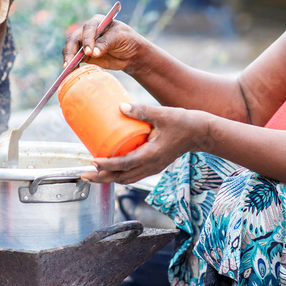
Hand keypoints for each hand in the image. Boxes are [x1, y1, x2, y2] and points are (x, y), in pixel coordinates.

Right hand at [63, 18, 147, 72]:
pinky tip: (70, 72)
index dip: (87, 39)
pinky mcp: (84, 55)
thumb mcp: (120, 38)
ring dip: (68, 58)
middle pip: (74, 38)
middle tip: (71, 62)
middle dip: (71, 50)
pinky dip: (71, 65)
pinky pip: (73, 59)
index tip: (89, 52)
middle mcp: (88, 31)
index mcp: (97, 21)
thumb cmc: (127, 40)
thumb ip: (106, 43)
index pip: (88, 28)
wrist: (131, 53)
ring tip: (68, 69)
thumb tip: (93, 53)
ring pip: (70, 48)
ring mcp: (84, 43)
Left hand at [80, 102, 211, 185]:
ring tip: (93, 174)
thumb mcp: (161, 114)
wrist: (200, 133)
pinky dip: (120, 175)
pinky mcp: (154, 165)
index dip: (107, 164)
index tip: (93, 161)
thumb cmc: (183, 122)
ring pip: (127, 179)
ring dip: (109, 178)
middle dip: (102, 178)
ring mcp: (153, 168)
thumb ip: (141, 111)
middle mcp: (151, 165)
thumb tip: (120, 106)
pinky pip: (133, 175)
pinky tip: (111, 168)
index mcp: (152, 155)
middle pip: (122, 178)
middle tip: (84, 175)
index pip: (124, 164)